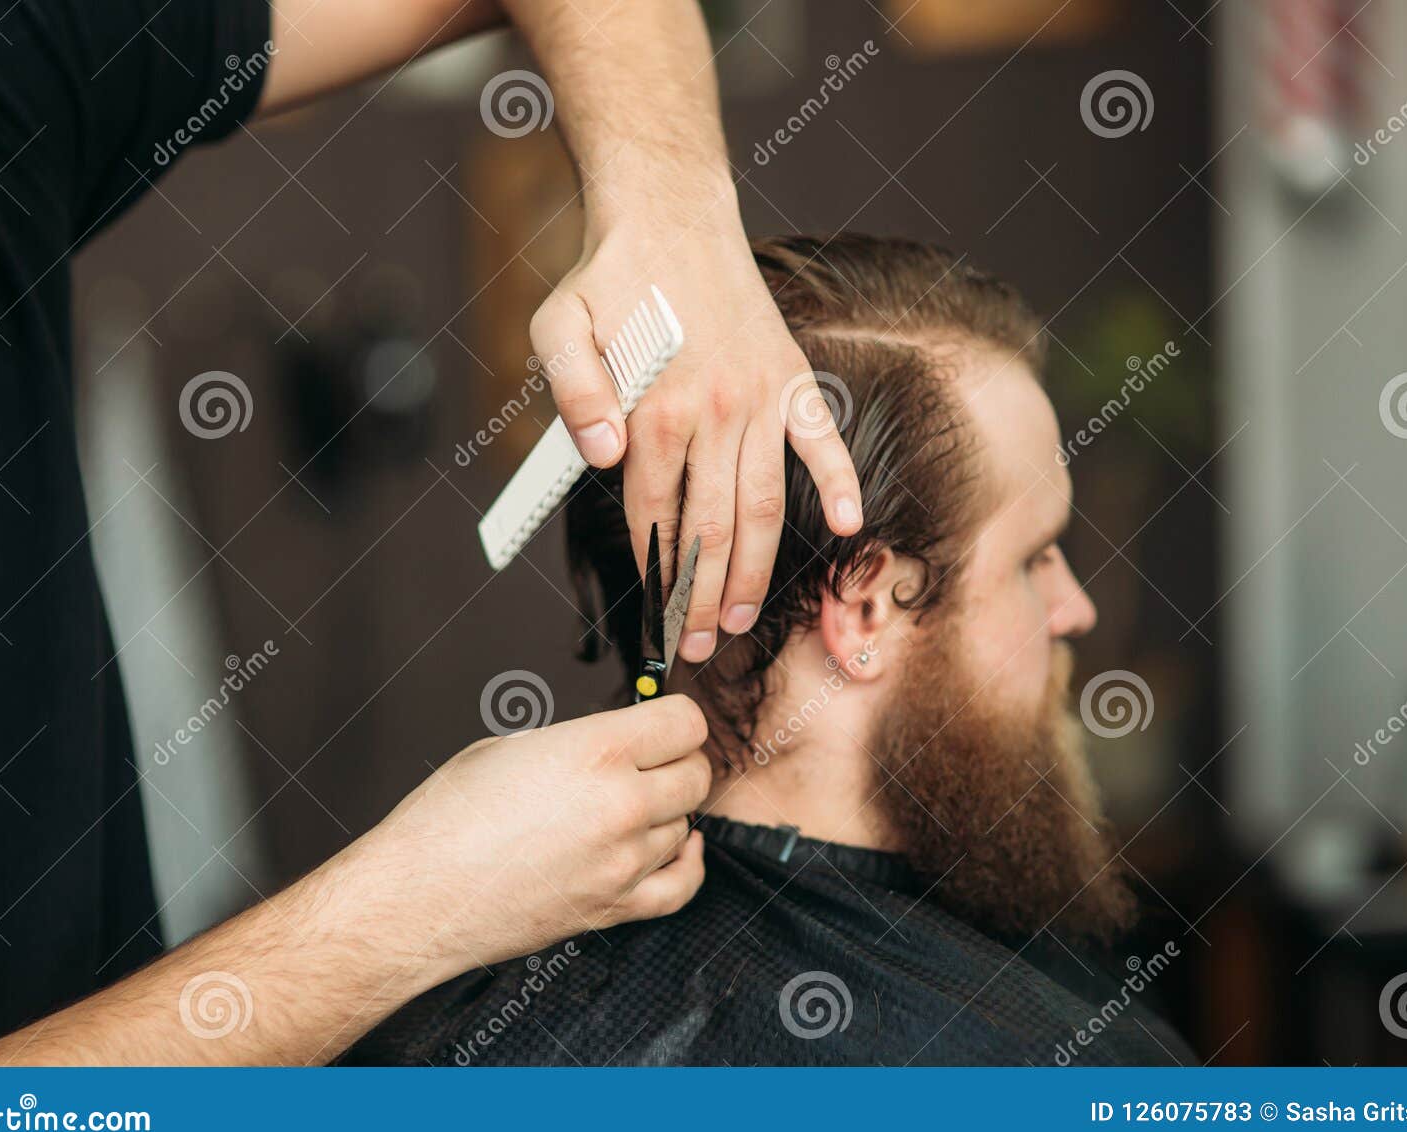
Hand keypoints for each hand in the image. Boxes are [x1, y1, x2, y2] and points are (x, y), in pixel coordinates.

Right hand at [357, 694, 711, 976]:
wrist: (415, 896)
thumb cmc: (444, 819)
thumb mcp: (509, 747)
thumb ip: (578, 741)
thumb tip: (614, 742)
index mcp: (594, 752)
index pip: (684, 723)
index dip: (675, 719)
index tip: (663, 723)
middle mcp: (619, 805)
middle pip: (696, 774)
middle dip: (678, 762)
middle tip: (653, 761)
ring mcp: (621, 862)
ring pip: (685, 825)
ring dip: (666, 812)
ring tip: (629, 805)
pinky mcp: (613, 908)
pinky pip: (681, 886)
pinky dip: (687, 863)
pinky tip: (680, 844)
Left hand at [529, 173, 863, 663]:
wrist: (671, 213)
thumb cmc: (608, 277)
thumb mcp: (558, 326)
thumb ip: (573, 393)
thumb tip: (605, 458)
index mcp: (658, 407)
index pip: (654, 517)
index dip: (652, 578)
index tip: (653, 623)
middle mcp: (716, 410)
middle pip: (710, 527)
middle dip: (701, 596)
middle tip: (696, 644)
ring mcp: (760, 397)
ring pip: (763, 503)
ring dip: (754, 568)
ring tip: (741, 617)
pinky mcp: (791, 378)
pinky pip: (823, 440)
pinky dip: (840, 482)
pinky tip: (848, 526)